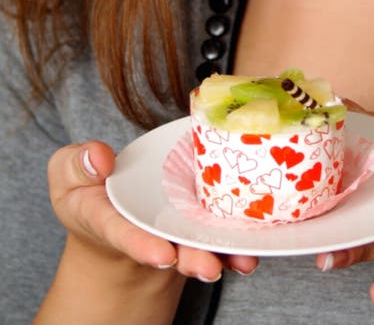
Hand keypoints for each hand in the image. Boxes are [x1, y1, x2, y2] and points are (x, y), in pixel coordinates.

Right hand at [48, 141, 257, 281]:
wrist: (115, 209)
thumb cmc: (90, 189)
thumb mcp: (68, 174)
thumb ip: (76, 166)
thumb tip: (99, 157)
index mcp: (109, 220)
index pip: (124, 233)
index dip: (142, 245)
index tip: (162, 256)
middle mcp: (146, 231)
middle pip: (170, 248)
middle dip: (191, 258)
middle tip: (209, 268)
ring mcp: (175, 231)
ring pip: (199, 246)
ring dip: (221, 256)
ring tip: (242, 263)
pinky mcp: (197, 224)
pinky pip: (218, 236)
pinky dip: (236, 244)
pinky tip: (254, 249)